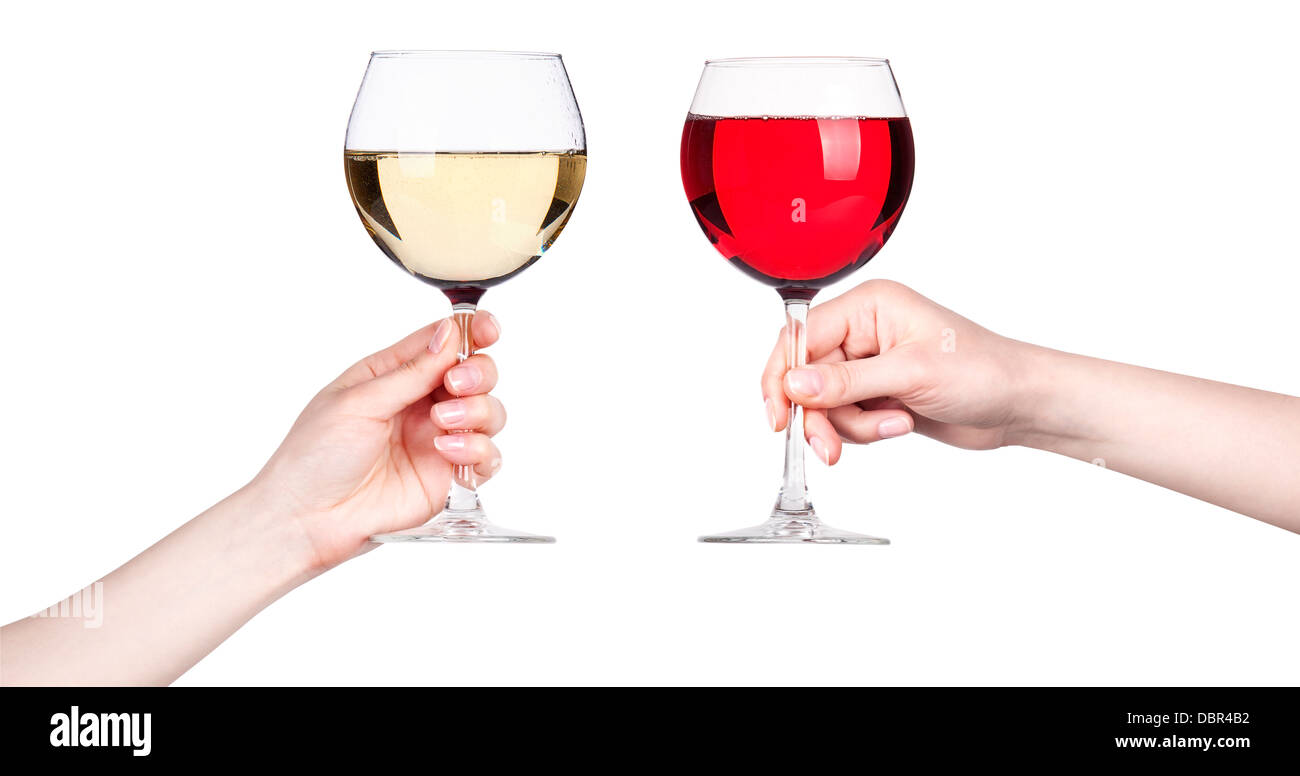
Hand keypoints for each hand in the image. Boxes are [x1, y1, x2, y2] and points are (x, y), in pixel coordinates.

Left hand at [251, 313, 505, 569]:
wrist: (307, 518)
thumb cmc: (314, 456)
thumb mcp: (357, 401)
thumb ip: (410, 372)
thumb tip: (449, 335)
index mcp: (393, 375)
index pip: (444, 342)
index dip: (473, 331)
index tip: (488, 330)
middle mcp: (421, 404)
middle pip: (476, 374)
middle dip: (477, 373)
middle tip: (456, 384)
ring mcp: (437, 439)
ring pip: (489, 412)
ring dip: (477, 411)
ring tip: (443, 423)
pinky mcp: (448, 477)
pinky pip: (487, 457)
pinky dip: (478, 450)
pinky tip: (447, 452)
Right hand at [762, 280, 1032, 462]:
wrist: (1019, 404)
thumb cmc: (983, 371)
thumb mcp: (911, 374)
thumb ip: (847, 381)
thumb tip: (794, 384)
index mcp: (869, 307)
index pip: (801, 339)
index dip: (784, 378)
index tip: (780, 416)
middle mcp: (863, 332)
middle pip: (807, 377)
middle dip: (822, 415)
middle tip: (830, 447)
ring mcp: (870, 365)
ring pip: (825, 404)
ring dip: (852, 425)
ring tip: (894, 425)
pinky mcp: (877, 393)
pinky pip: (845, 418)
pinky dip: (865, 430)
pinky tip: (900, 424)